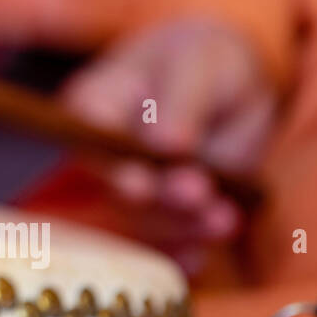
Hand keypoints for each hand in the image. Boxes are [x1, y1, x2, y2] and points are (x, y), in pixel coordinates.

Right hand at [60, 18, 276, 272]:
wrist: (230, 86)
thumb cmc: (202, 61)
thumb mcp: (198, 65)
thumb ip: (181, 101)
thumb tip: (165, 143)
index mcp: (95, 103)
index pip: (86, 130)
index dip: (108, 160)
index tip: (139, 184)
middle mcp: (103, 151)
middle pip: (116, 183)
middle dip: (156, 199)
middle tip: (196, 194)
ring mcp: (132, 186)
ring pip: (144, 217)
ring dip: (181, 226)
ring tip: (222, 221)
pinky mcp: (161, 214)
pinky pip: (166, 241)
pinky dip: (186, 249)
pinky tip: (200, 256)